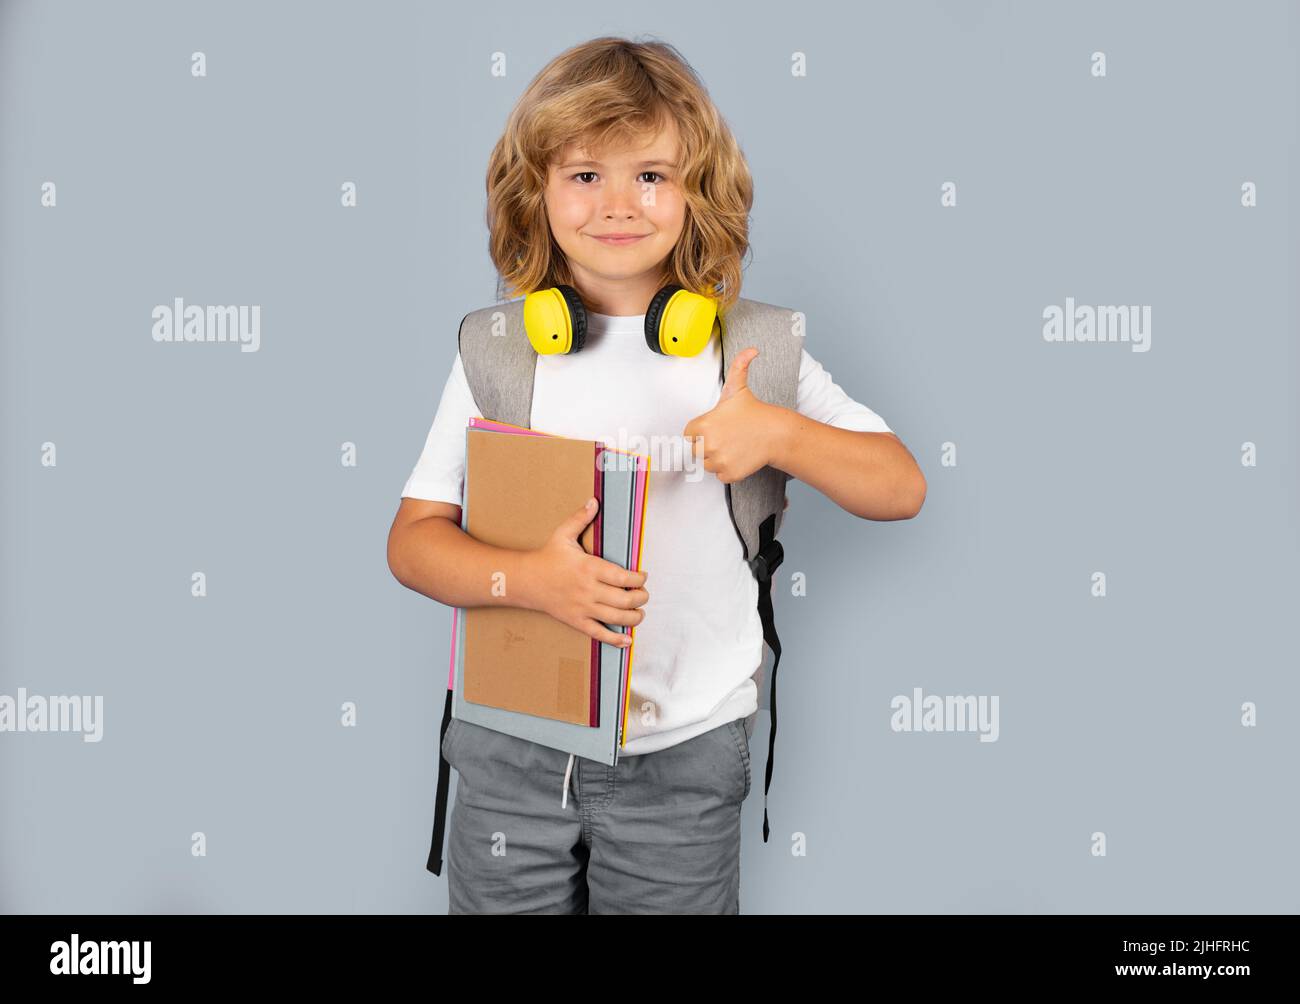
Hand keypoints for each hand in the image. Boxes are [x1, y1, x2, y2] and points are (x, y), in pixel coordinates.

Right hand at [527, 498, 648, 646]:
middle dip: (641, 598)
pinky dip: (616, 639)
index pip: (624, 577)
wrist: (526, 581)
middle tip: (643, 594)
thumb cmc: (547, 558)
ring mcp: (583, 607)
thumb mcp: (563, 534)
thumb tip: (594, 501)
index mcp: (589, 568)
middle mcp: (589, 590)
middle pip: (625, 599)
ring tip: (639, 612)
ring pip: (616, 617)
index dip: (639, 579)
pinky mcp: (577, 621)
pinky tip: (627, 640)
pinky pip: (599, 633)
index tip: (643, 576)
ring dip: (634, 617)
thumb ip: (581, 518)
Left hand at [682, 347, 783, 484]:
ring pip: (708, 464)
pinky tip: (740, 456)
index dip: (701, 430)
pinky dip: (728, 470)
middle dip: (709, 445)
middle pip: (697, 451)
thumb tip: (752, 349)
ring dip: (718, 458)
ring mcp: (718, 461)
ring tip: (735, 445)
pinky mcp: (728, 474)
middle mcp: (707, 445)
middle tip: (728, 436)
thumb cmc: (754, 411)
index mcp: (702, 425)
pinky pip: (720, 476)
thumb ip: (739, 366)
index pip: (689, 434)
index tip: (716, 426)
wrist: (776, 434)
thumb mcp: (739, 388)